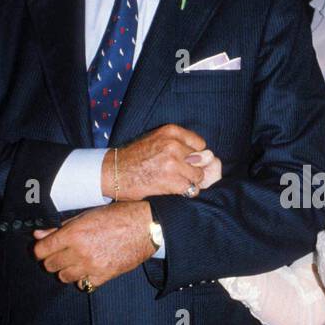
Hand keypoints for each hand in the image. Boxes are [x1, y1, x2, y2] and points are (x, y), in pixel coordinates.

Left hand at [32, 201, 154, 288]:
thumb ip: (61, 227)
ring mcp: (92, 266)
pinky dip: (83, 279)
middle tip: (62, 253)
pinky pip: (83, 285)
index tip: (44, 248)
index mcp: (74, 233)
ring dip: (66, 270)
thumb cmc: (118, 216)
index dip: (40, 249)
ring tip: (75, 262)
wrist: (147, 226)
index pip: (41, 250)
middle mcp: (80, 251)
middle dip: (53, 259)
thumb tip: (38, 234)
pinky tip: (89, 269)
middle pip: (50, 265)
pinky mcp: (105, 276)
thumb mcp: (87, 215)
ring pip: (64, 277)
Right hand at [101, 125, 221, 201]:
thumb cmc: (135, 157)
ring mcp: (173, 163)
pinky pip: (191, 189)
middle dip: (193, 169)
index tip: (183, 160)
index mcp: (170, 131)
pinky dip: (185, 192)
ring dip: (189, 182)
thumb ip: (181, 145)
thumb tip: (210, 158)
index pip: (200, 144)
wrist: (113, 172)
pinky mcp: (171, 181)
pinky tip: (173, 189)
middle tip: (178, 173)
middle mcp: (173, 145)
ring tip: (175, 181)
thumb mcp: (156, 140)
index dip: (194, 155)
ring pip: (198, 176)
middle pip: (201, 160)